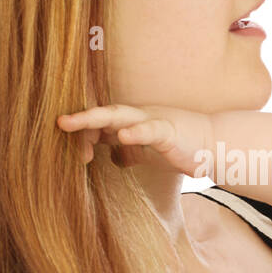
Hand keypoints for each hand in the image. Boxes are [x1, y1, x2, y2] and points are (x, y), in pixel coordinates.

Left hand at [57, 103, 214, 174]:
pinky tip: (122, 136)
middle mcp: (138, 117)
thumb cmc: (179, 146)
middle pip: (103, 114)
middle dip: (80, 118)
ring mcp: (153, 121)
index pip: (99, 124)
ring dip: (96, 118)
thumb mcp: (147, 151)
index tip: (68, 153)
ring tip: (75, 122)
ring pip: (120, 115)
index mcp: (130, 123)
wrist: (213, 144)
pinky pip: (151, 129)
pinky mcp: (170, 132)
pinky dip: (136, 132)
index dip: (83, 135)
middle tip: (58, 123)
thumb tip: (112, 158)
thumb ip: (128, 151)